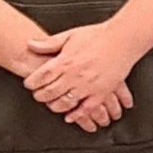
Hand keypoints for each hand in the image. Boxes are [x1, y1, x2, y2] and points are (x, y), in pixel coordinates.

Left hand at [23, 22, 137, 122]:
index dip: (31, 82)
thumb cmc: (99, 36)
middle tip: (38, 95)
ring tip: (52, 104)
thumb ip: (49, 43)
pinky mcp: (101, 92)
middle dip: (40, 96)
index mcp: (65, 61)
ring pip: (65, 103)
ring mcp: (88, 86)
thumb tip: (31, 44)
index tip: (29, 84)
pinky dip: (77, 115)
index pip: (41, 77)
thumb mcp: (70, 35)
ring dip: (55, 106)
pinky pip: (86, 109)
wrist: (122, 39)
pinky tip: (71, 117)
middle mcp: (75, 75)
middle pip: (49, 92)